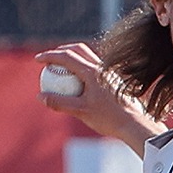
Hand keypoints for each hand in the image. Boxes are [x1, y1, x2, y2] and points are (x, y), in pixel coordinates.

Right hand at [35, 44, 163, 151]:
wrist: (134, 123)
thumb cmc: (108, 118)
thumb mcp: (81, 111)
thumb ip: (59, 103)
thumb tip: (40, 96)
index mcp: (92, 71)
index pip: (66, 56)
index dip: (49, 56)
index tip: (38, 60)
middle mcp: (102, 67)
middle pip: (78, 49)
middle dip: (60, 50)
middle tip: (48, 60)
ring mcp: (109, 72)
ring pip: (87, 57)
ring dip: (72, 57)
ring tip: (60, 69)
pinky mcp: (113, 79)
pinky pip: (93, 68)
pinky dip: (81, 69)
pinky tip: (76, 82)